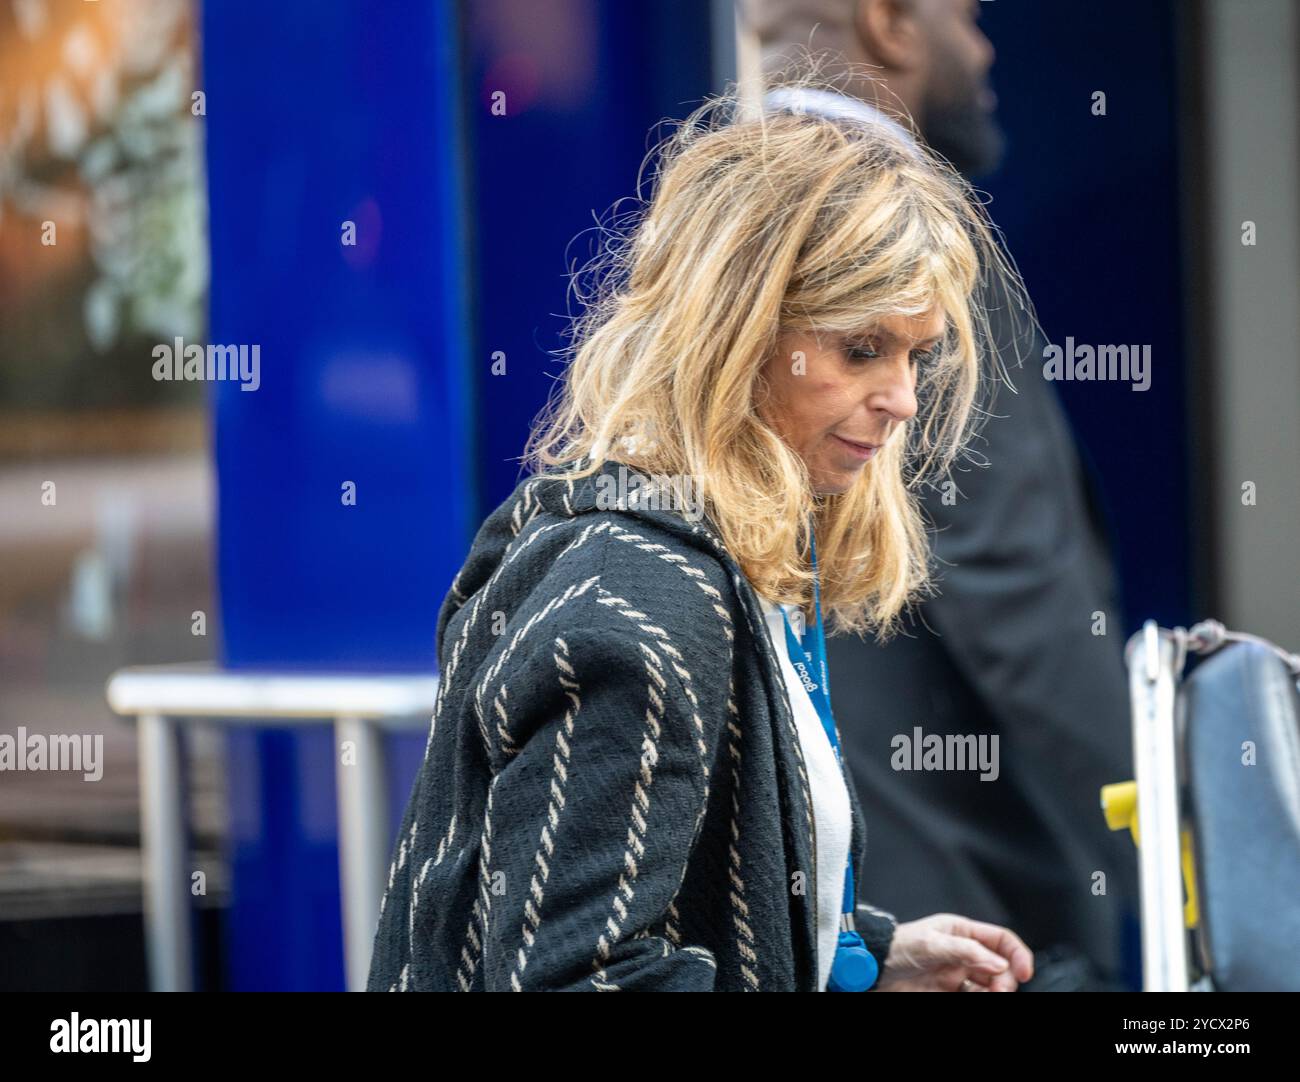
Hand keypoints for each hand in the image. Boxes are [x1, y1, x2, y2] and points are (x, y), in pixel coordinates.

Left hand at [874, 913, 1033, 991]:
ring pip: (990, 985)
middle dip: (1006, 979)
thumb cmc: (896, 946)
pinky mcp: (949, 992)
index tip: (1025, 972)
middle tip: (998, 990)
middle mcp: (964, 952)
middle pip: (1001, 967)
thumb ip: (965, 951)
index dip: (1017, 954)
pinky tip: (978, 998)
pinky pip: (974, 996)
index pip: (1001, 940)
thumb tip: (998, 962)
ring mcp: (957, 974)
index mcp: (962, 932)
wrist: (872, 968)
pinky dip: (981, 999)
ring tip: (989, 996)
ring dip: (995, 992)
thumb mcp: (931, 944)